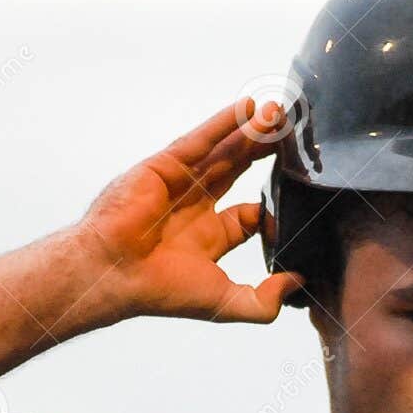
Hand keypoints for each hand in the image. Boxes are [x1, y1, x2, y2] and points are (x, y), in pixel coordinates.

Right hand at [75, 97, 301, 322]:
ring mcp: (180, 183)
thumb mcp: (226, 304)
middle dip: (265, 153)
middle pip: (238, 171)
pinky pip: (201, 139)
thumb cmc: (160, 291)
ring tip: (280, 112)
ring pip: (224, 150)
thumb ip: (263, 301)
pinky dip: (225, 122)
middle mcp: (195, 206)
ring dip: (252, 131)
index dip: (273, 210)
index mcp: (208, 237)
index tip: (297, 203)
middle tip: (294, 136)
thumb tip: (297, 283)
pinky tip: (249, 108)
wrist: (115, 273)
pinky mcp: (167, 165)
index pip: (249, 216)